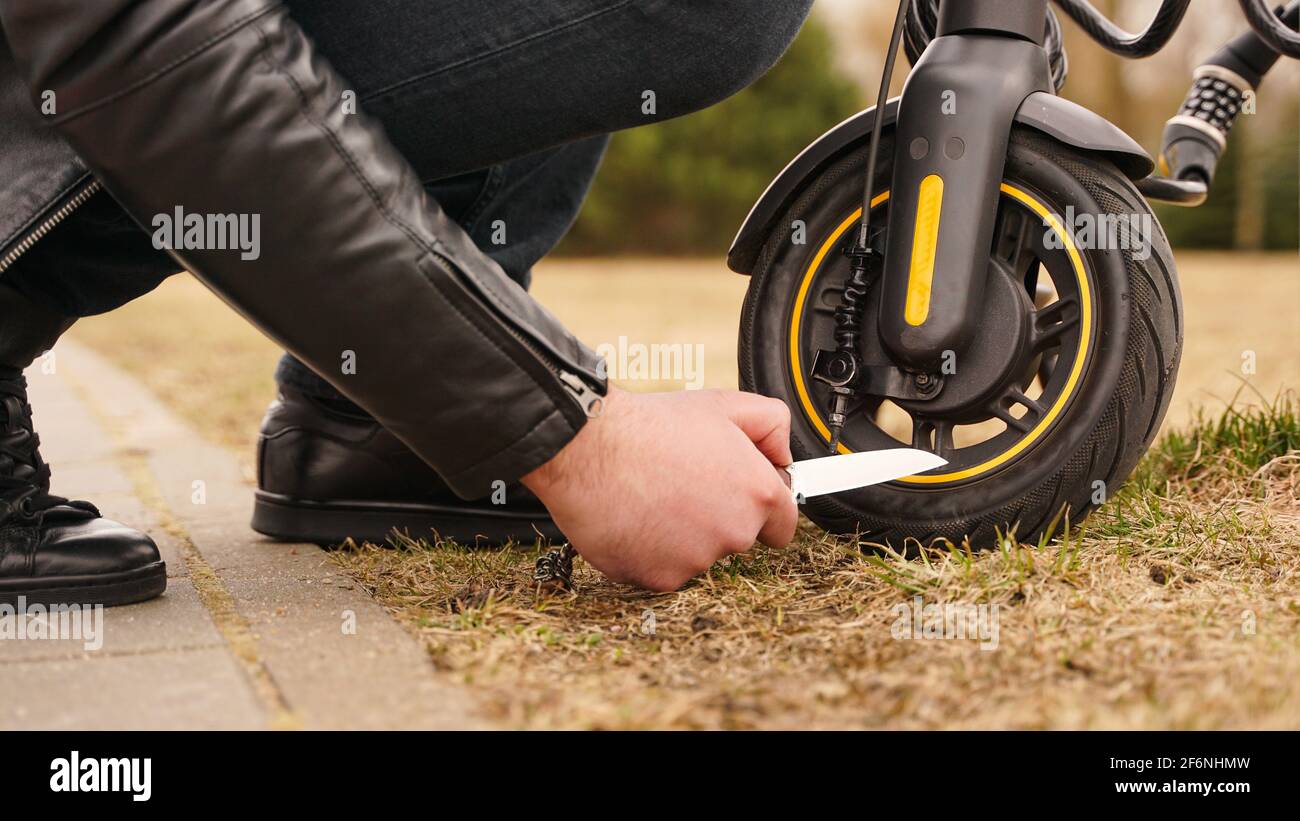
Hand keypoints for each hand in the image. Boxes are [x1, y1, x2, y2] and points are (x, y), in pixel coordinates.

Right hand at [522, 387, 797, 590]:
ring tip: (652, 495)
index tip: (739, 498)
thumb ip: (772, 425)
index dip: (761, 510)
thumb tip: (783, 455)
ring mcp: (697, 560)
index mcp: (758, 493)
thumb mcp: (723, 404)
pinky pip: (662, 569)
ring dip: (681, 534)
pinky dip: (649, 550)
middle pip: (737, 538)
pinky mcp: (659, 578)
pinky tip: (634, 517)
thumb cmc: (648, 427)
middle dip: (717, 516)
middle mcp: (734, 532)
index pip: (783, 525)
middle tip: (682, 483)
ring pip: (698, 555)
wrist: (586, 448)